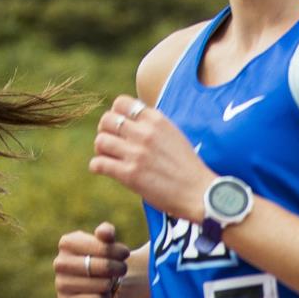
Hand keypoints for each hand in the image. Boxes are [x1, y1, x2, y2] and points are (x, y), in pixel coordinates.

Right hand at [55, 222, 132, 297]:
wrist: (96, 281)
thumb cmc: (102, 257)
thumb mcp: (105, 241)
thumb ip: (106, 233)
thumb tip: (105, 233)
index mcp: (67, 243)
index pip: (103, 248)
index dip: (119, 252)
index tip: (125, 253)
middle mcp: (60, 263)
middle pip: (103, 267)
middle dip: (119, 269)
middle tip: (122, 269)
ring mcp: (60, 283)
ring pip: (101, 285)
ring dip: (112, 284)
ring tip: (109, 281)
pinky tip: (102, 294)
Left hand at [88, 96, 213, 221]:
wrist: (200, 193)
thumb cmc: (188, 168)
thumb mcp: (174, 135)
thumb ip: (153, 126)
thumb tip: (131, 121)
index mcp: (156, 120)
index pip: (121, 103)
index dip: (115, 114)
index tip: (119, 127)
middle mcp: (144, 133)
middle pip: (106, 120)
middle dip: (105, 131)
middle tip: (111, 143)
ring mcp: (136, 154)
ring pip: (100, 141)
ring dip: (101, 150)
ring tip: (109, 158)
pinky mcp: (129, 175)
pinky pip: (99, 164)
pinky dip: (97, 166)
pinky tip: (104, 170)